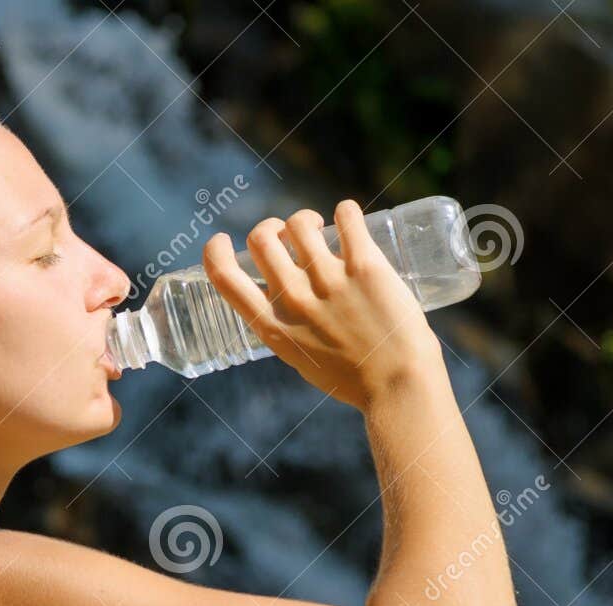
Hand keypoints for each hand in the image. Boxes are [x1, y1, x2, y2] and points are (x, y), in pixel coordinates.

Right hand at [202, 199, 440, 409]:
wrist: (397, 386)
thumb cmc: (351, 380)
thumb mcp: (301, 359)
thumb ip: (288, 327)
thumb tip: (288, 296)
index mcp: (272, 327)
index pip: (225, 277)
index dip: (215, 251)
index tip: (222, 241)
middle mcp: (294, 300)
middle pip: (261, 238)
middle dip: (270, 227)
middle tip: (288, 235)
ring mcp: (328, 280)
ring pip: (299, 222)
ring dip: (306, 219)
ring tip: (322, 228)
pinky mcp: (365, 266)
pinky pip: (347, 216)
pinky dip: (345, 211)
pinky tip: (348, 218)